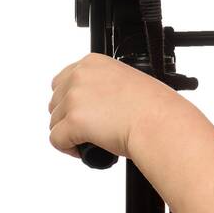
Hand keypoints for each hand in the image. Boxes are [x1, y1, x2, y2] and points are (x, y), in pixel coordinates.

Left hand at [48, 53, 176, 160]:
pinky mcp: (73, 121)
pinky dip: (68, 149)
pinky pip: (56, 140)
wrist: (159, 123)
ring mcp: (75, 98)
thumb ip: (103, 84)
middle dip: (68, 118)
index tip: (84, 113)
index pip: (62, 81)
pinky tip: (86, 150)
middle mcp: (80, 76)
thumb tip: (93, 101)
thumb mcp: (124, 80)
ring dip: (69, 134)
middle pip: (55, 102)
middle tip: (89, 129)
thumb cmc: (153, 107)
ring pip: (54, 122)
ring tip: (91, 140)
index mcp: (92, 63)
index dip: (71, 102)